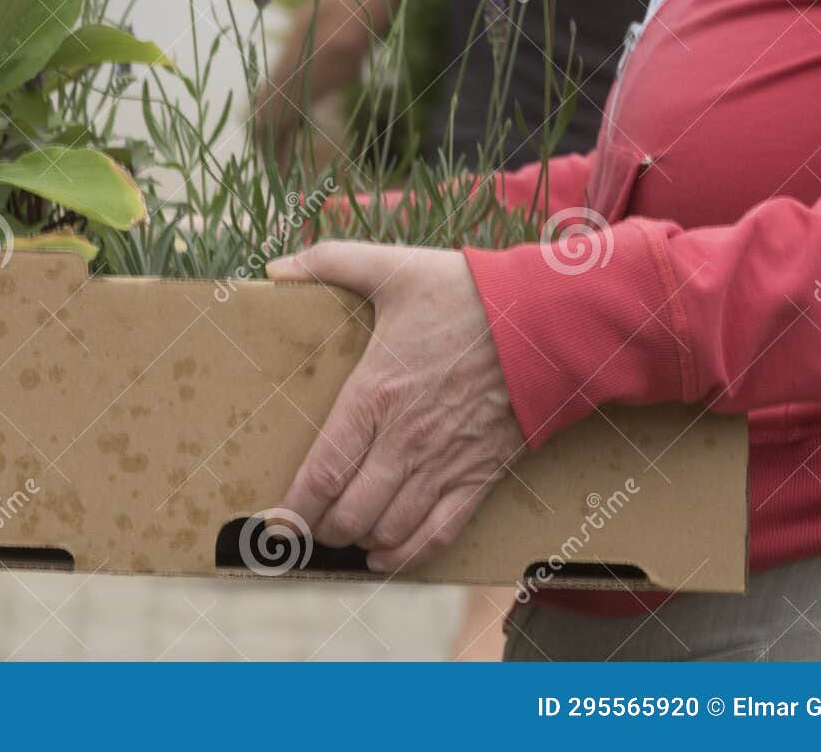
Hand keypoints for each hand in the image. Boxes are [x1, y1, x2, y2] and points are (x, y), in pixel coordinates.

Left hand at [266, 241, 524, 571]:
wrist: (546, 322)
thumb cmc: (467, 294)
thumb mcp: (393, 267)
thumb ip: (330, 262)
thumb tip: (275, 268)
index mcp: (375, 394)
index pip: (324, 470)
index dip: (295, 507)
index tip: (274, 526)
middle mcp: (405, 440)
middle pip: (351, 510)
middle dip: (322, 527)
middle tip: (305, 526)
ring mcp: (444, 463)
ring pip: (390, 528)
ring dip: (359, 540)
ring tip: (340, 535)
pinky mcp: (480, 474)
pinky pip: (440, 532)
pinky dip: (408, 555)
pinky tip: (385, 558)